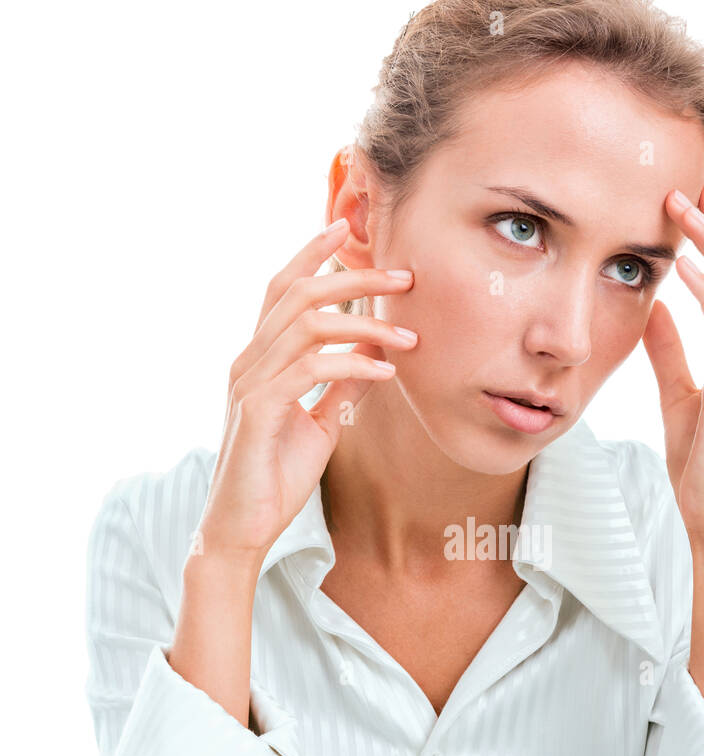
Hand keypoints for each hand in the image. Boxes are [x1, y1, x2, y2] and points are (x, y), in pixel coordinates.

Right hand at [196, 218, 417, 566]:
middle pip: (297, 293)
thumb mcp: (321, 424)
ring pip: (307, 325)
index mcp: (259, 359)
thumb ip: (340, 386)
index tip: (347, 227)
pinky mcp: (259, 409)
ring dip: (365, 323)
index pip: (283, 289)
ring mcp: (250, 382)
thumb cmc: (276, 477)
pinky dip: (352, 363)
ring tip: (409, 335)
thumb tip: (373, 357)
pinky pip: (310, 369)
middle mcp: (248, 360)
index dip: (312, 254)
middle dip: (353, 276)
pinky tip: (385, 370)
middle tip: (403, 275)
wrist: (242, 527)